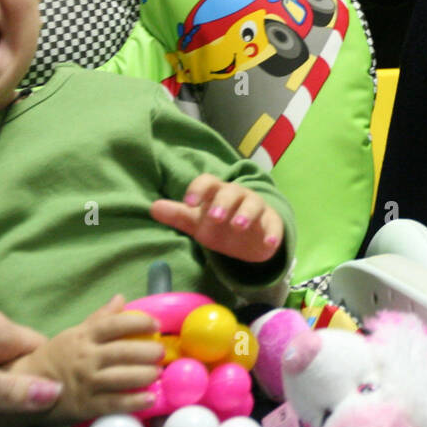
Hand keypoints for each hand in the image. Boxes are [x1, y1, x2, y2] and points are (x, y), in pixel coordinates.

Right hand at [7, 295, 163, 423]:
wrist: (26, 387)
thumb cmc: (56, 357)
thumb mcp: (75, 333)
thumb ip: (99, 318)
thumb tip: (121, 298)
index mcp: (83, 337)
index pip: (114, 325)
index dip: (138, 322)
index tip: (156, 324)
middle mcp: (86, 358)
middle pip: (122, 352)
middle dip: (146, 351)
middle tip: (161, 352)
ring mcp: (86, 383)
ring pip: (121, 378)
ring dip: (143, 375)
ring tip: (156, 373)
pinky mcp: (86, 406)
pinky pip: (114, 403)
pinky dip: (134, 402)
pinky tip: (149, 398)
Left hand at [151, 174, 284, 263]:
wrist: (251, 236)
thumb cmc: (221, 224)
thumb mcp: (198, 222)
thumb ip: (178, 215)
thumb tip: (152, 207)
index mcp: (217, 192)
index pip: (208, 182)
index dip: (198, 189)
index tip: (189, 202)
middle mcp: (238, 196)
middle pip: (231, 192)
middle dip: (222, 203)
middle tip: (214, 217)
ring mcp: (257, 208)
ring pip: (254, 205)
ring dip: (246, 213)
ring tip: (238, 225)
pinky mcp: (272, 223)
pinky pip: (274, 226)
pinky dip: (272, 234)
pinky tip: (268, 244)